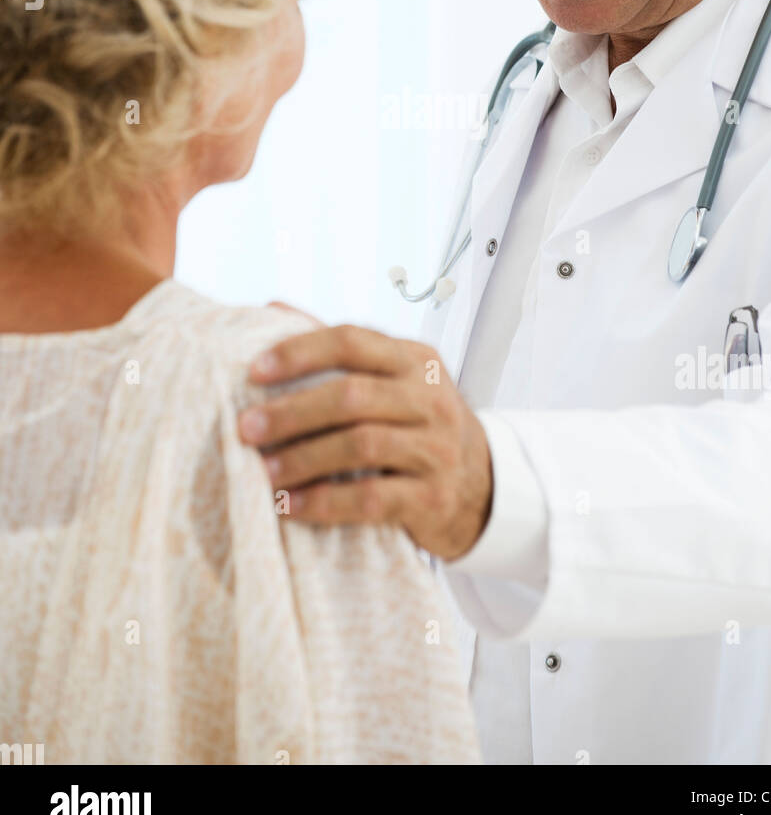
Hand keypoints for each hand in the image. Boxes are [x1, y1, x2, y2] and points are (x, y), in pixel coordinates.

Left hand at [237, 324, 492, 559]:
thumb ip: (339, 349)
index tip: (253, 370)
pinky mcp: (434, 496)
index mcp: (415, 359)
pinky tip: (292, 506)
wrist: (481, 484)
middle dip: (292, 412)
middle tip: (246, 429)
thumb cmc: (417, 423)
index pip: (352, 341)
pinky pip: (372, 499)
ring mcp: (437, 448)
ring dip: (304, 459)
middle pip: (352, 396)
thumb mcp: (393, 379)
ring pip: (362, 445)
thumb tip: (273, 308)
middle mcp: (431, 398)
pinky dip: (325, 503)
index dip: (300, 352)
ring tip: (263, 471)